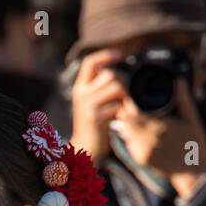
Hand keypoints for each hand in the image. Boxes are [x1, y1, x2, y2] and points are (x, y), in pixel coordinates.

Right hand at [69, 48, 127, 162]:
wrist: (85, 150)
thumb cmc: (95, 127)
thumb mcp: (96, 103)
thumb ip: (103, 89)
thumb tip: (120, 74)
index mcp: (80, 88)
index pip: (90, 62)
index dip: (106, 55)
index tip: (121, 55)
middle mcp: (81, 93)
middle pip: (110, 74)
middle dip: (124, 83)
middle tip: (126, 98)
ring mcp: (86, 105)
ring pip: (116, 87)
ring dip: (126, 97)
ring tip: (124, 109)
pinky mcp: (94, 117)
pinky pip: (117, 105)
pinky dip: (124, 112)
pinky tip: (120, 120)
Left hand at [111, 78, 205, 195]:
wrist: (193, 173)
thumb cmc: (196, 145)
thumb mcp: (193, 121)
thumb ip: (184, 101)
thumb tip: (179, 81)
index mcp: (160, 128)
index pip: (134, 112)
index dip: (130, 103)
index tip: (134, 98)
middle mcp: (148, 141)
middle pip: (126, 121)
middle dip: (127, 113)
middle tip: (132, 107)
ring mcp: (143, 152)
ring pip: (125, 132)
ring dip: (128, 124)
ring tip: (137, 119)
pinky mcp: (141, 160)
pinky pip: (129, 143)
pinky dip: (131, 136)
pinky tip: (140, 132)